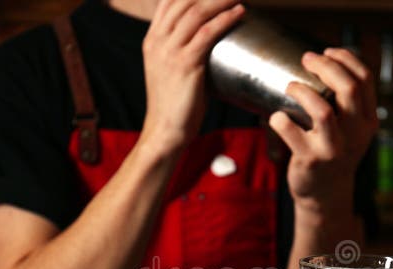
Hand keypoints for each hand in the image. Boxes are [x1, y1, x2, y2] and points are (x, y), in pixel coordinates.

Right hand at [139, 0, 244, 153]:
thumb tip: (211, 44)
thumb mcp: (173, 72)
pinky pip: (207, 33)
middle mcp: (158, 41)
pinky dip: (225, 19)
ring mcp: (170, 51)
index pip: (168, 2)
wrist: (165, 131)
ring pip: (197, 12)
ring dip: (221, 0)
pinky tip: (240, 12)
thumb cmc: (176, 106)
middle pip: (184, 1)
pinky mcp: (185, 64)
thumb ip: (186, 53)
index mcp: (152, 41)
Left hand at [268, 48, 377, 218]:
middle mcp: (355, 135)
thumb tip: (323, 63)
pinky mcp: (310, 161)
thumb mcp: (350, 130)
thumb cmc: (332, 153)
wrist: (325, 194)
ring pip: (323, 111)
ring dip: (303, 92)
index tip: (326, 52)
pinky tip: (276, 117)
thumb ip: (345, 103)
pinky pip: (291, 133)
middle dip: (325, 66)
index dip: (345, 59)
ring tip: (290, 87)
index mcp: (368, 121)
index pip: (365, 79)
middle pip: (348, 89)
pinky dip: (280, 120)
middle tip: (307, 59)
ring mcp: (333, 149)